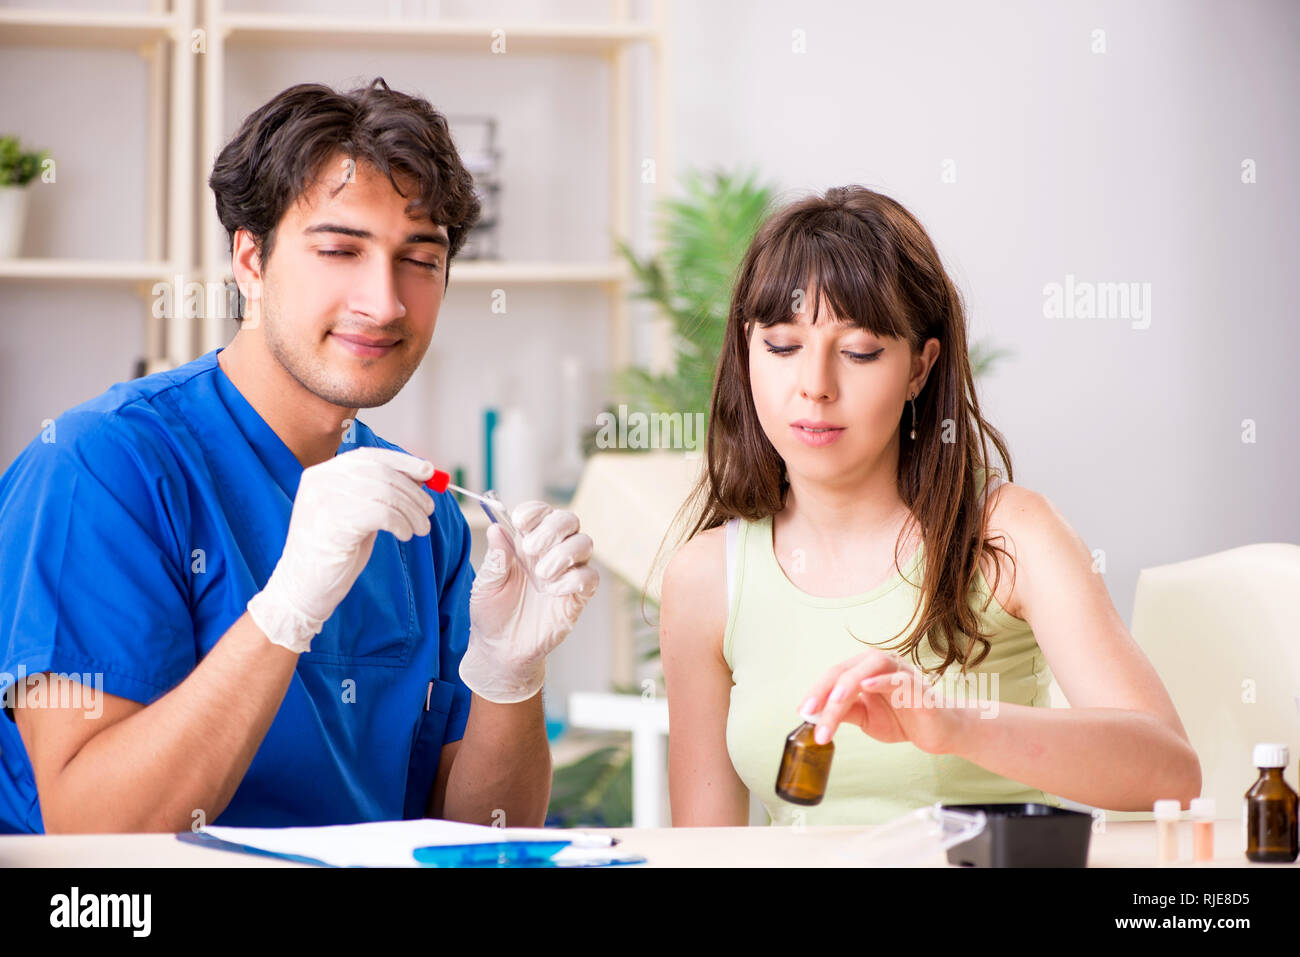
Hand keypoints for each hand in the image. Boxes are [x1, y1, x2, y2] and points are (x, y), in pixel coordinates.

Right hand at [248, 447, 434, 653]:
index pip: (369, 456)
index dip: (402, 462)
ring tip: (420, 528)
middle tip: (428, 510)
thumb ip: (380, 493)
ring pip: (386, 493)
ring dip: (412, 511)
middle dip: (412, 491)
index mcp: (322, 474)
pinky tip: (405, 535)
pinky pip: (382, 514)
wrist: (302, 589)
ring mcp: (323, 500)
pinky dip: (401, 523)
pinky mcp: (333, 522)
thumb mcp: (357, 514)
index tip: (428, 471)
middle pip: (381, 473)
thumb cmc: (334, 552)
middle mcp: (320, 481)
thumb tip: (419, 475)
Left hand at [460, 501, 598, 703]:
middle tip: (531, 549)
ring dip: (564, 553)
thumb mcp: (485, 585)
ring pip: (584, 543)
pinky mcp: (578, 596)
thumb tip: (496, 529)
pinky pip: (590, 577)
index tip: (521, 523)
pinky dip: (575, 579)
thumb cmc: (492, 613)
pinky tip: (553, 591)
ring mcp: (566, 573)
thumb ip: (495, 559)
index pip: (540, 513)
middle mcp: (550, 553)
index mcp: (526, 543)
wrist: (501, 649)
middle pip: (568, 521)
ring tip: (541, 574)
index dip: (535, 511)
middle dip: (553, 528)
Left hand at [799, 650, 965, 754]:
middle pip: (845, 670)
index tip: (803, 712)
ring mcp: (899, 672)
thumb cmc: (902, 719)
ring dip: (848, 684)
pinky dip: (882, 680)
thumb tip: (814, 714)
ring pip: (869, 667)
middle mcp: (880, 665)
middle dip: (824, 692)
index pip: (834, 675)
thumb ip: (844, 711)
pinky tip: (867, 687)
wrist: (938, 733)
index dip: (816, 692)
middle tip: (811, 713)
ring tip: (833, 703)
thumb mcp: (865, 718)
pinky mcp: (917, 686)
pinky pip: (899, 678)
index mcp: (864, 670)